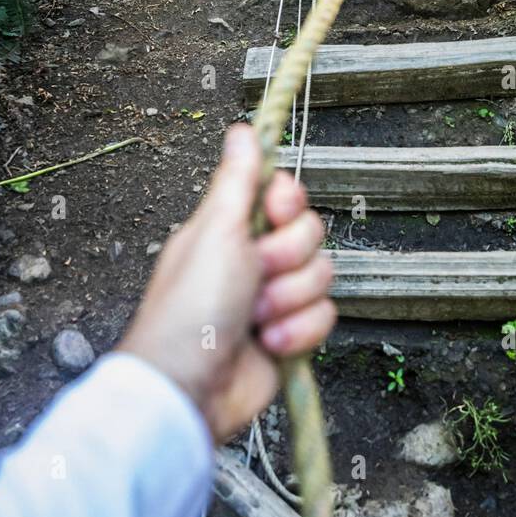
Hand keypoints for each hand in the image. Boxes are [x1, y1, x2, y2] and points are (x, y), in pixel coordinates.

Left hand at [118, 123, 334, 442]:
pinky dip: (298, 331)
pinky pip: (325, 317)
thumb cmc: (190, 307)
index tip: (277, 212)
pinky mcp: (290, 335)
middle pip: (310, 235)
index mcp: (231, 229)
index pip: (285, 197)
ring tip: (257, 316)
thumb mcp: (215, 231)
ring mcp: (273, 299)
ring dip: (290, 299)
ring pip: (321, 277)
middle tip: (256, 274)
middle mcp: (253, 260)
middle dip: (287, 258)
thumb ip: (237, 181)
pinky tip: (269, 342)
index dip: (289, 204)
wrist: (191, 386)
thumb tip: (242, 131)